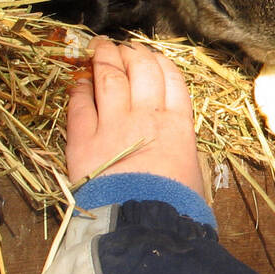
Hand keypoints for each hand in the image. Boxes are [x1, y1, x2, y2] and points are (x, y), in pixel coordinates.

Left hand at [65, 38, 205, 200]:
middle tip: (123, 47)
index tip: (150, 56)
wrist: (145, 226)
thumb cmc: (176, 208)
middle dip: (132, 53)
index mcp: (178, 125)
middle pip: (141, 69)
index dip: (158, 61)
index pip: (170, 78)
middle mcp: (147, 116)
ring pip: (110, 77)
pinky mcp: (84, 141)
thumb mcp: (194, 176)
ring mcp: (113, 125)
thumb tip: (183, 157)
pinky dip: (80, 89)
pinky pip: (80, 104)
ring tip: (100, 47)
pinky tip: (80, 82)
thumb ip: (184, 155)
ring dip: (105, 58)